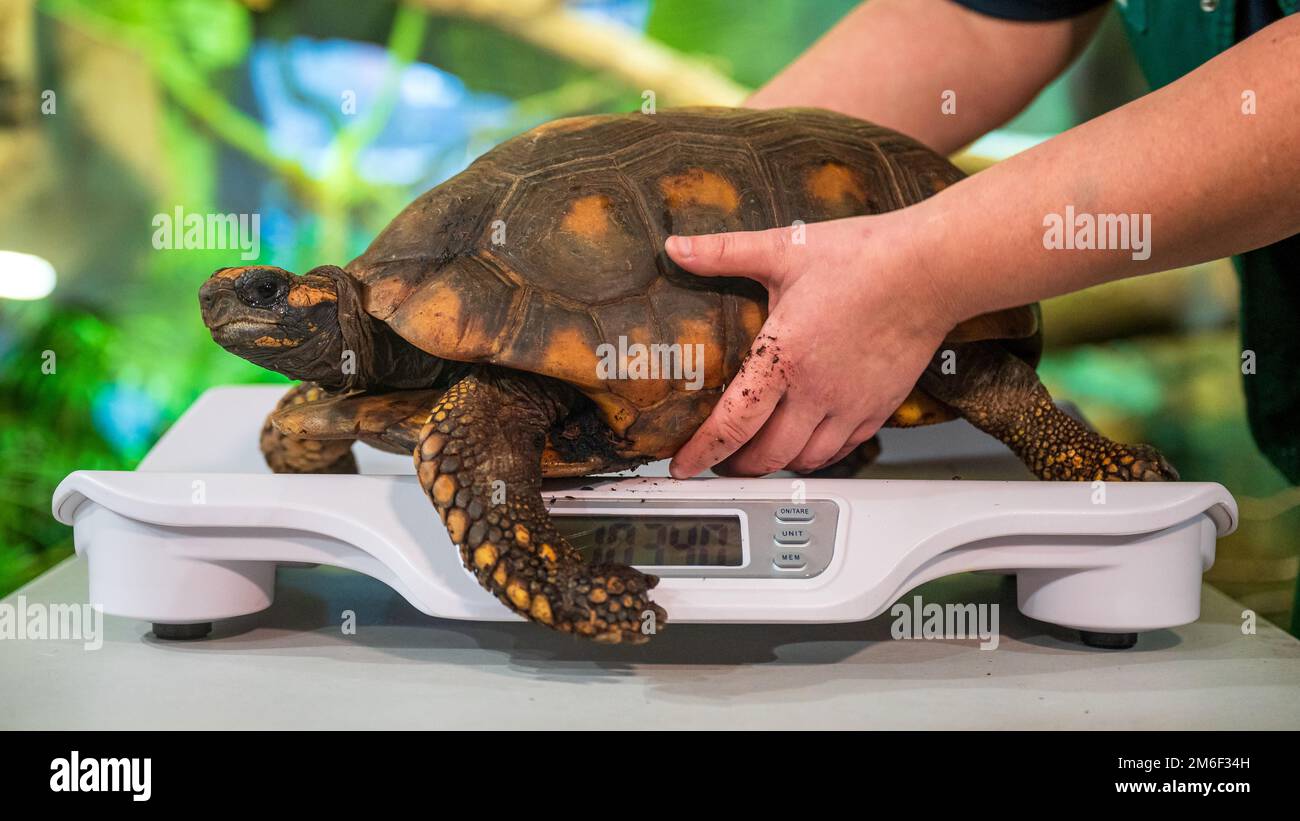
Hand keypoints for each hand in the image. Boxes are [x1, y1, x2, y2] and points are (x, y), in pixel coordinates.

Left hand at [666, 214, 956, 478]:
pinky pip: (842, 450)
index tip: (682, 465)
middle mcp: (817, 391)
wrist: (929, 268)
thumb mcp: (783, 249)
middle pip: (767, 455)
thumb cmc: (862, 257)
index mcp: (785, 356)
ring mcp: (850, 404)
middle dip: (736, 466)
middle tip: (717, 461)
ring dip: (776, 465)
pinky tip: (805, 444)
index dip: (702, 451)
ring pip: (805, 460)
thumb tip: (677, 248)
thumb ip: (723, 253)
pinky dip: (817, 456)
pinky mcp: (879, 407)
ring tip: (757, 456)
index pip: (733, 423)